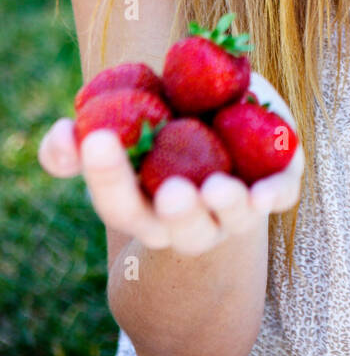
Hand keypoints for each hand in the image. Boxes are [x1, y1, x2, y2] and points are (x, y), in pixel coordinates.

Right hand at [36, 71, 305, 256]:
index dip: (106, 176)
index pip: (120, 203)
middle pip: (180, 227)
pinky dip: (273, 195)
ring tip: (218, 189)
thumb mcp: (124, 128)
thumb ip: (84, 136)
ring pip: (230, 220)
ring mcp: (233, 209)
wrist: (226, 127)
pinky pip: (278, 197)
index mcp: (146, 207)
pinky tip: (264, 191)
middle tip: (171, 193)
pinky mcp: (273, 187)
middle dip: (176, 213)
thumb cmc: (161, 130)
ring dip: (226, 207)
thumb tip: (65, 132)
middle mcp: (190, 219)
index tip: (96, 138)